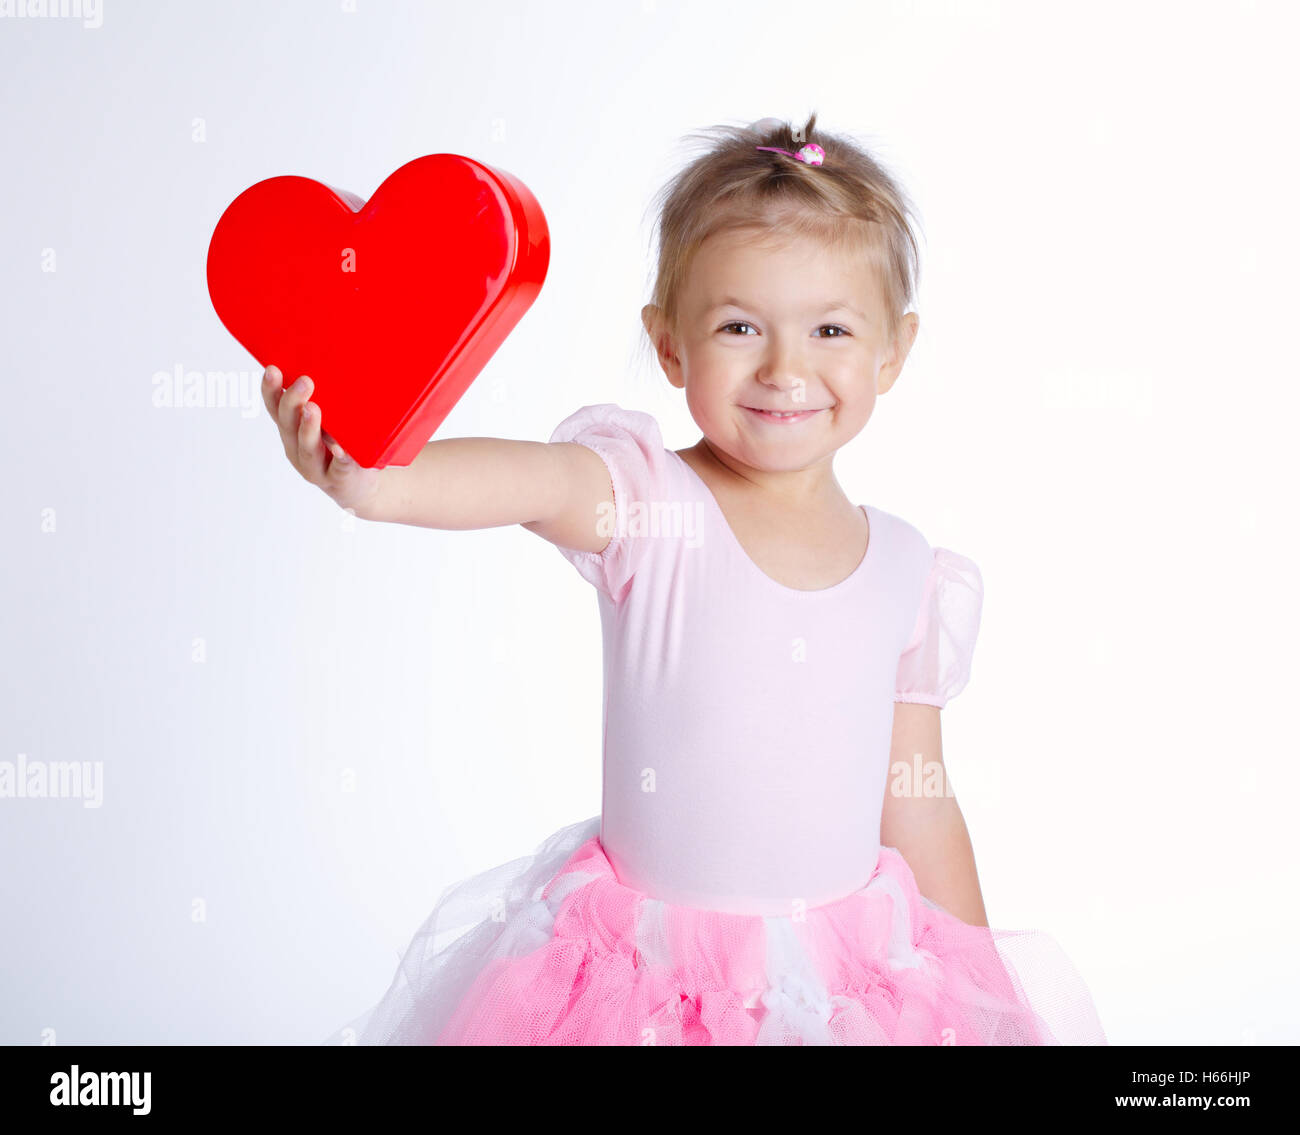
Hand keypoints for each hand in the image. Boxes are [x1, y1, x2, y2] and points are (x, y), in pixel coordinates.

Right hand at [261, 365, 381, 516]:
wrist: (360, 485)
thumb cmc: (344, 443)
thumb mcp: (334, 418)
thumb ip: (329, 395)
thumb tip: (342, 348)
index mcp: (292, 430)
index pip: (275, 408)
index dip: (271, 390)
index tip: (273, 369)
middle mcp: (297, 448)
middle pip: (288, 425)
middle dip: (292, 402)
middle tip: (304, 381)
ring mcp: (317, 467)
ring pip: (308, 448)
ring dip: (309, 428)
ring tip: (313, 410)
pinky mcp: (340, 480)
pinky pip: (340, 469)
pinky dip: (341, 458)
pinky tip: (342, 450)